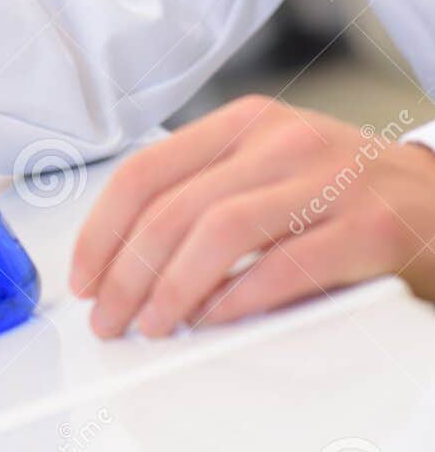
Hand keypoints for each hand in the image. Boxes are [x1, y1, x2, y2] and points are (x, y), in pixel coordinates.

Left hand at [70, 94, 434, 336]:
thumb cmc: (343, 191)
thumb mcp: (269, 170)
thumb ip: (207, 195)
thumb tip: (126, 259)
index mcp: (245, 124)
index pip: (147, 170)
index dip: (103, 229)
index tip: (84, 277)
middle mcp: (280, 141)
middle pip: (174, 206)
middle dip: (128, 272)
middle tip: (110, 319)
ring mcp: (325, 180)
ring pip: (220, 230)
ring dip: (172, 289)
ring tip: (153, 327)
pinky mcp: (367, 226)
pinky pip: (286, 265)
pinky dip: (240, 299)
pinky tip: (216, 321)